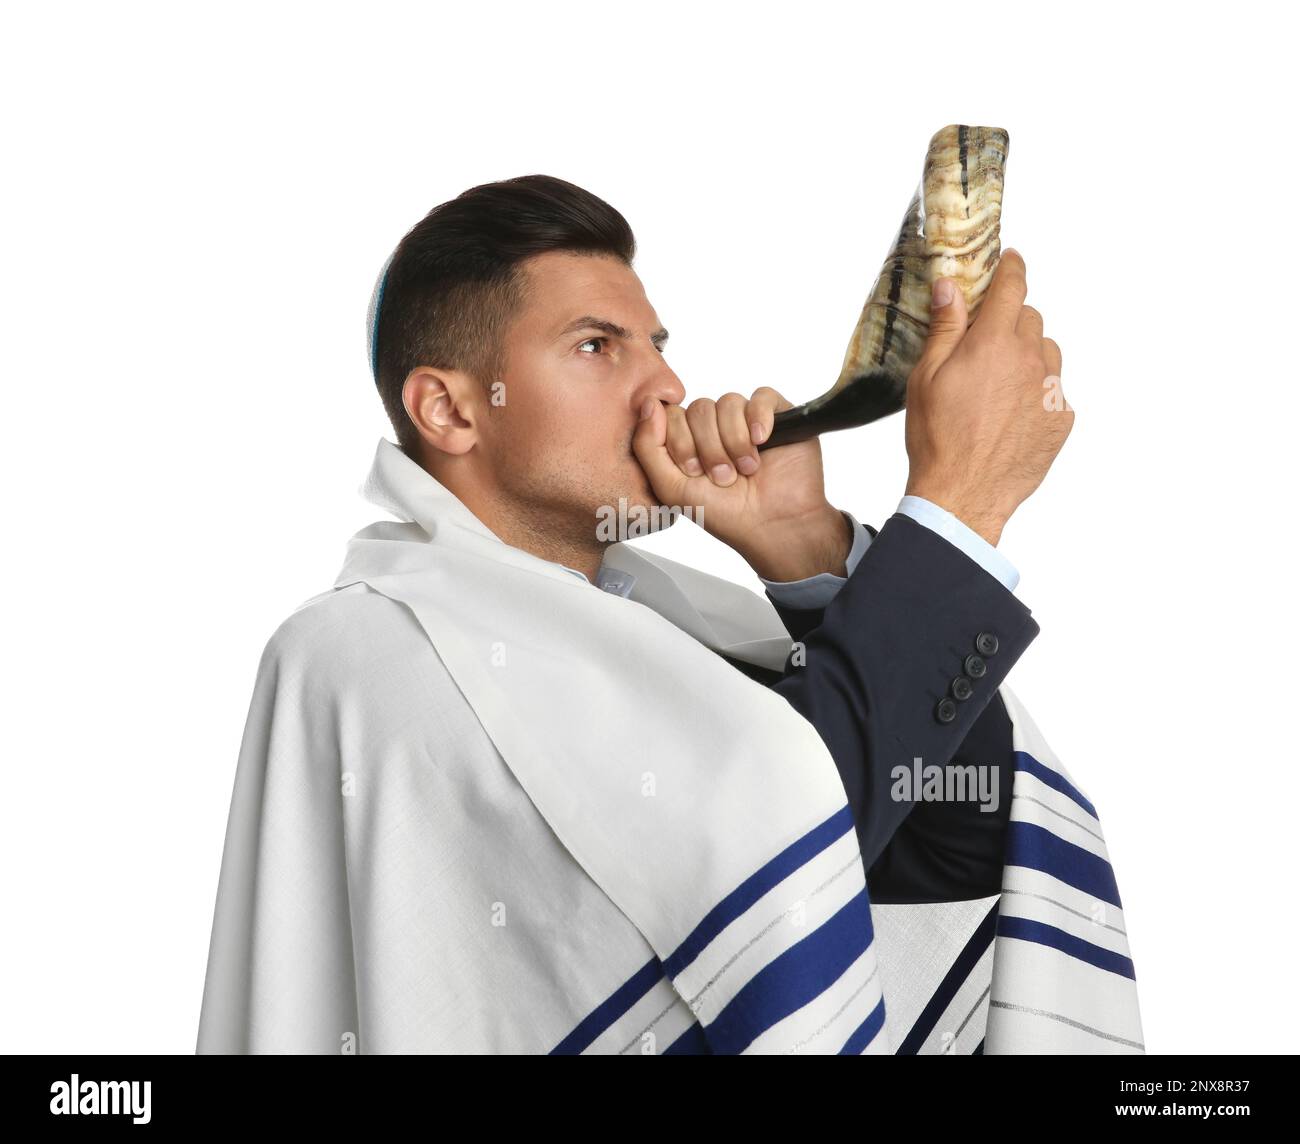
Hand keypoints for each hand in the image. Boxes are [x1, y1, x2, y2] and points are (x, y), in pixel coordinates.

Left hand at [632, 387, 851, 580]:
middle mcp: (716, 429)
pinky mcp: (778, 417)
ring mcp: (746, 421)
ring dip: (735, 441)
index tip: (694, 471)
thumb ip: (648, 447)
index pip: (672, 415)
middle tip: (723, 477)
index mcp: (690, 441)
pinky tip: (762, 442)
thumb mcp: (671, 488)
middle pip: (700, 409)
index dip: (681, 441)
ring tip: (747, 470)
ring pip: (729, 403)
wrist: (773, 526)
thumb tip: (649, 404)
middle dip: (709, 447)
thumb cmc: (726, 514)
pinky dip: (759, 418)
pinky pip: (762, 397)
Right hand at [903, 249, 1071, 545]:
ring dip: (1027, 356)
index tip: (1011, 259)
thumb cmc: (938, 439)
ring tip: (998, 385)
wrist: (963, 494)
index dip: (1012, 268)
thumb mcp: (926, 377)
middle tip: (984, 345)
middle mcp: (1030, 359)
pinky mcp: (1061, 419)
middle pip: (1030, 319)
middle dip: (1010, 322)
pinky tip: (1009, 415)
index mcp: (993, 343)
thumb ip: (945, 327)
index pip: (1013, 287)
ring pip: (1047, 353)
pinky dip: (1036, 392)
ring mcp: (1051, 390)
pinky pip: (1054, 390)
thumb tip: (950, 286)